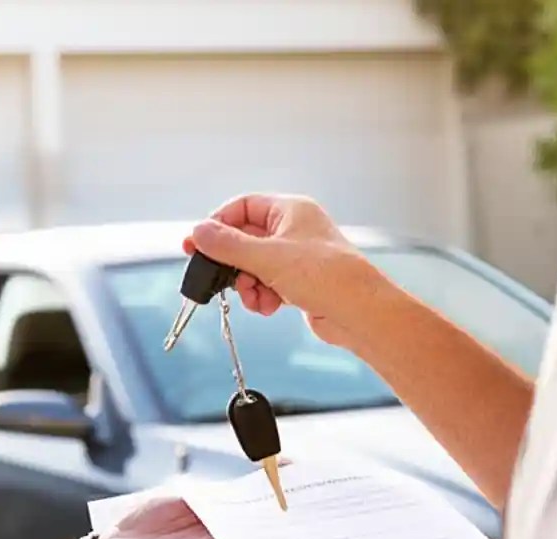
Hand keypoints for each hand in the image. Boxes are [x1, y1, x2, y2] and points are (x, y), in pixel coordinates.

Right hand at [183, 194, 383, 346]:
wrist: (359, 312)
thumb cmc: (326, 276)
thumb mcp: (268, 257)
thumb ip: (228, 245)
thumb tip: (198, 231)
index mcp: (290, 210)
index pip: (243, 207)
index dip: (218, 224)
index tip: (197, 244)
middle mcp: (294, 229)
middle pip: (245, 239)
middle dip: (233, 263)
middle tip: (214, 276)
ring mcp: (297, 257)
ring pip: (254, 265)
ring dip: (247, 284)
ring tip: (254, 296)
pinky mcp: (299, 282)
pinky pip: (267, 283)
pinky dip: (262, 295)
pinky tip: (269, 306)